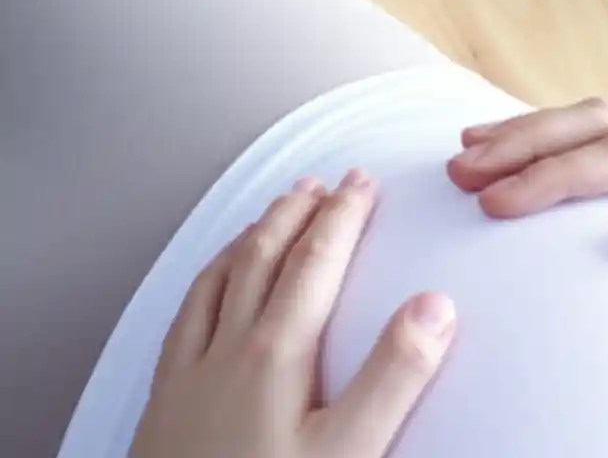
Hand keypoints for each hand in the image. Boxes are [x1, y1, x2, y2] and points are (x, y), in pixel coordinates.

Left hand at [132, 170, 456, 457]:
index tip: (361, 184)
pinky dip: (206, 280)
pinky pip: (184, 315)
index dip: (343, 216)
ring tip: (271, 212)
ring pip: (220, 279)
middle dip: (299, 212)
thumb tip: (433, 305)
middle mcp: (227, 350)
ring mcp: (189, 373)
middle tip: (323, 183)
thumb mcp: (351, 450)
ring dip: (252, 236)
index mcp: (276, 354)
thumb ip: (394, 376)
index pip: (316, 262)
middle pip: (265, 257)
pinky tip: (210, 285)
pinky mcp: (165, 402)